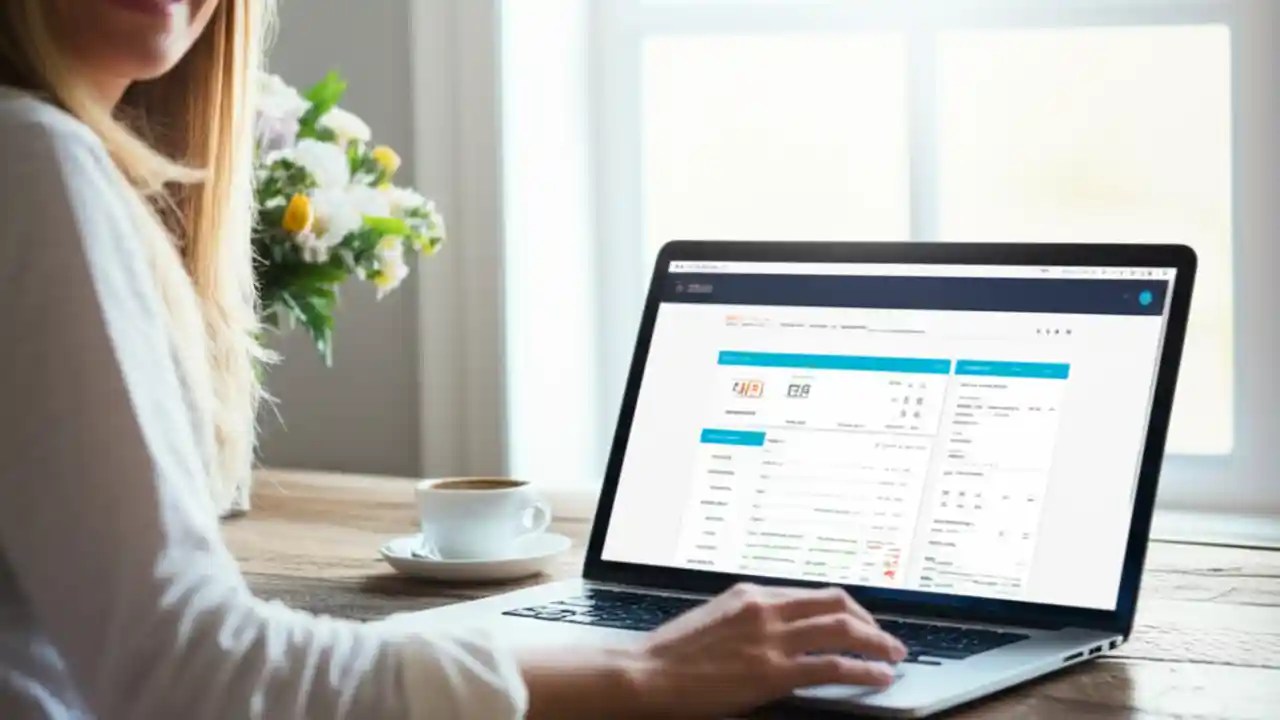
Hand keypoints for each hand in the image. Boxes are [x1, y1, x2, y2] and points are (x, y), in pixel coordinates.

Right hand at [628, 582, 906, 717]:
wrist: (647, 675)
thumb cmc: (671, 655)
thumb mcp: (715, 620)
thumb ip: (749, 619)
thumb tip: (778, 631)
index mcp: (751, 593)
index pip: (812, 594)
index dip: (845, 608)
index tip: (859, 621)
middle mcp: (766, 608)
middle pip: (835, 603)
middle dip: (869, 620)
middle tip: (886, 638)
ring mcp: (771, 638)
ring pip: (842, 629)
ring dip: (876, 642)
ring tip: (893, 655)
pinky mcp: (773, 671)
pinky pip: (832, 666)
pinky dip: (863, 669)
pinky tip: (878, 675)